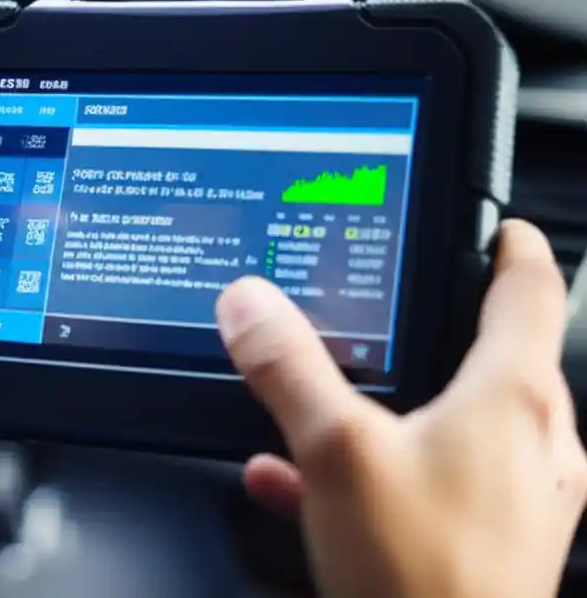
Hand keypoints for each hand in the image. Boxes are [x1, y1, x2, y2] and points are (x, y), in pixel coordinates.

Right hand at [216, 220, 586, 597]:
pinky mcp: (492, 539)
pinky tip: (295, 482)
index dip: (512, 242)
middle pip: (493, 355)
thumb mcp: (335, 452)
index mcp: (513, 398)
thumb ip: (289, 369)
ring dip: (390, 404)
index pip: (530, 288)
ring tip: (321, 402)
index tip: (499, 222)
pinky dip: (374, 466)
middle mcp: (534, 442)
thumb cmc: (424, 576)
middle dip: (433, 327)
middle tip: (388, 304)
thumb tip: (252, 303)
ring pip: (452, 421)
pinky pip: (429, 480)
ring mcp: (518, 495)